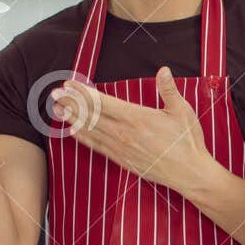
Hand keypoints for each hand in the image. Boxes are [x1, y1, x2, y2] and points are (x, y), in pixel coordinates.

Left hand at [54, 66, 216, 193]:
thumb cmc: (188, 142)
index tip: (69, 84)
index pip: (102, 102)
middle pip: (91, 116)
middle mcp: (124, 133)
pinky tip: (73, 132)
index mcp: (137, 118)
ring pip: (91, 131)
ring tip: (58, 109)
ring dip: (73, 119)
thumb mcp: (183, 112)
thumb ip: (169, 91)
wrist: (190, 174)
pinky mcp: (123, 160)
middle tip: (55, 94)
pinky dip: (83, 138)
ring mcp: (122, 148)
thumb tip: (164, 70)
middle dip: (71, 103)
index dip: (83, 92)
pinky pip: (98, 147)